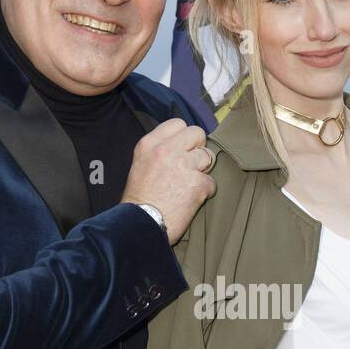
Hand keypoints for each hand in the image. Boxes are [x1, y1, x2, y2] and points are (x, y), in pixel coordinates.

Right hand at [120, 118, 215, 243]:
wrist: (141, 224)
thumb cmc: (138, 201)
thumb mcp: (140, 166)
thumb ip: (158, 152)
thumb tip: (178, 148)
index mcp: (150, 144)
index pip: (178, 124)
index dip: (184, 136)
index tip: (184, 148)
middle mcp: (167, 150)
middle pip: (197, 133)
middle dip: (198, 148)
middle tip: (191, 164)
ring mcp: (184, 165)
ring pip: (208, 156)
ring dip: (203, 170)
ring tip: (190, 184)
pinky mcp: (198, 183)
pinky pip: (211, 182)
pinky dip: (204, 192)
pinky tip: (190, 200)